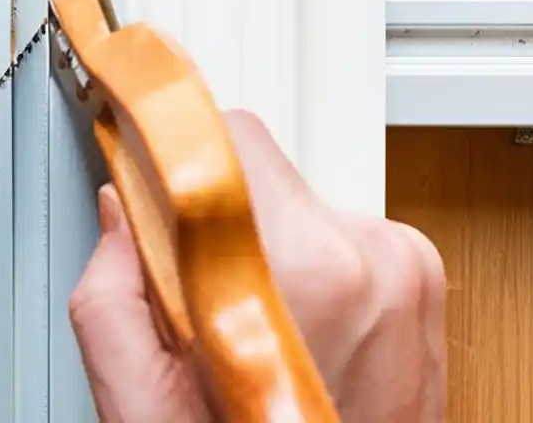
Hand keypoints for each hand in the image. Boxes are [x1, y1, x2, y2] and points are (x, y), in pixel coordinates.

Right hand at [69, 110, 446, 421]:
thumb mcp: (143, 409)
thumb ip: (110, 293)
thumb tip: (123, 211)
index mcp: (305, 275)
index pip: (227, 137)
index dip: (171, 144)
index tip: (142, 136)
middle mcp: (373, 256)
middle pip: (258, 166)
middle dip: (210, 214)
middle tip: (192, 290)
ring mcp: (408, 265)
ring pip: (295, 199)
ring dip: (259, 240)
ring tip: (249, 326)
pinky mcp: (421, 275)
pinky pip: (338, 230)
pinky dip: (303, 263)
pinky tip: (290, 330)